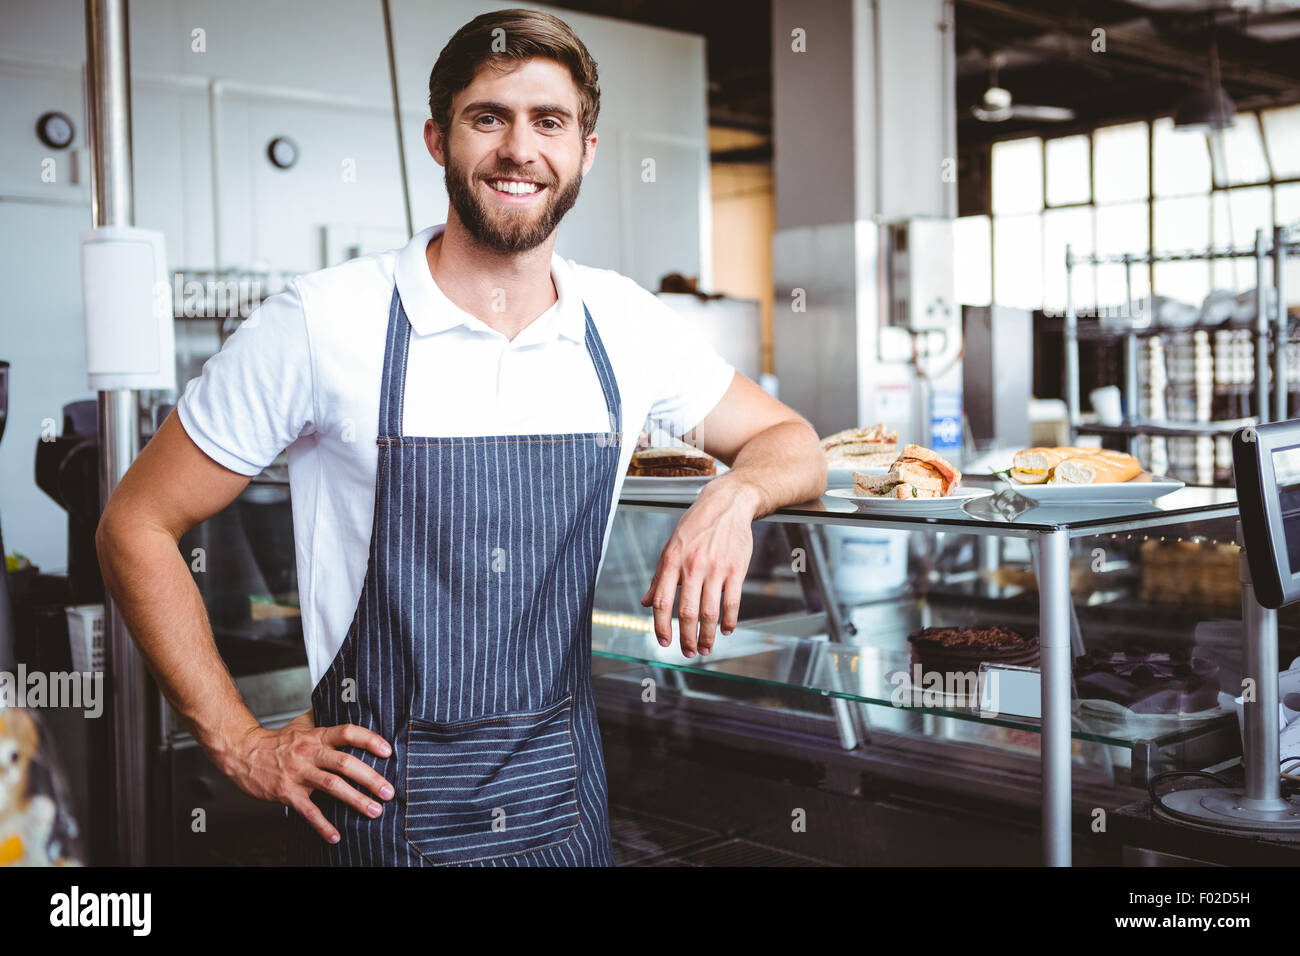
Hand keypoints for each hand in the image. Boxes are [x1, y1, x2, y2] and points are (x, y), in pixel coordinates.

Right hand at [216, 710, 394, 843]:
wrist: (242, 753)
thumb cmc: (277, 741)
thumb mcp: (301, 724)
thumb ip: (324, 719)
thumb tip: (345, 705)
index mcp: (317, 736)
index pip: (347, 733)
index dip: (369, 740)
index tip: (388, 751)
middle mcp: (310, 753)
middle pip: (345, 763)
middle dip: (370, 778)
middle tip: (388, 791)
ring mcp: (299, 774)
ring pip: (332, 786)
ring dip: (356, 800)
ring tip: (375, 811)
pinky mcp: (287, 794)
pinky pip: (309, 812)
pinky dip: (323, 825)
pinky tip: (336, 836)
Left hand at [640, 478, 757, 656]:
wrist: (727, 505)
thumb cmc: (696, 526)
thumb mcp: (671, 547)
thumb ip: (659, 577)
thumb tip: (645, 602)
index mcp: (672, 561)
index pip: (661, 601)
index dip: (660, 626)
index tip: (664, 642)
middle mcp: (692, 566)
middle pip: (686, 612)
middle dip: (686, 638)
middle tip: (688, 651)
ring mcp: (716, 569)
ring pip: (710, 612)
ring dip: (707, 636)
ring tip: (706, 647)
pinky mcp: (736, 570)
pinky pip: (732, 602)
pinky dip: (729, 621)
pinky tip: (726, 630)